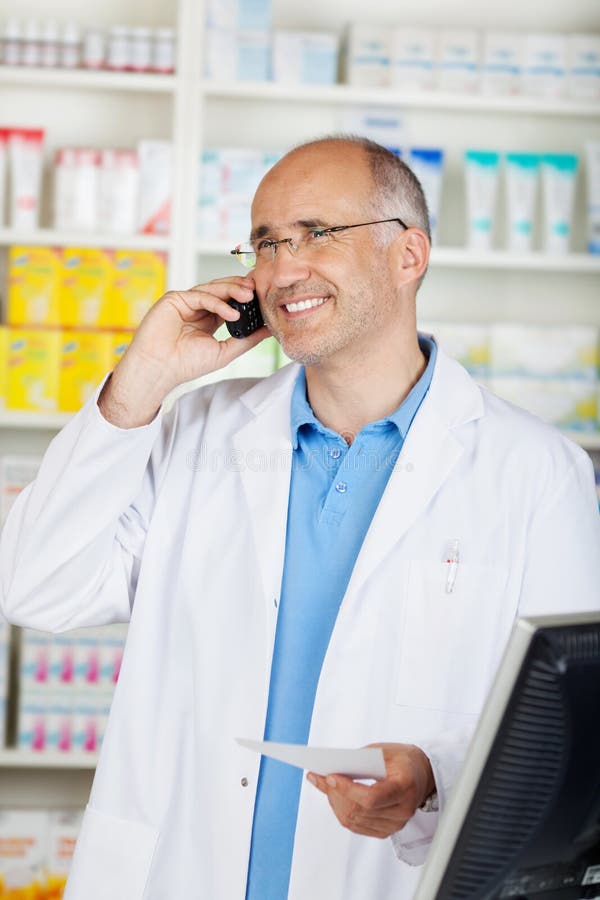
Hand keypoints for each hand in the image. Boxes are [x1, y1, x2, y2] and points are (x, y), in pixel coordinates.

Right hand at [99, 275, 268, 426]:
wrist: (159, 369)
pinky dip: (218, 303)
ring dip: (233, 290)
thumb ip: (246, 339)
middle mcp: (197, 308)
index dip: (246, 297)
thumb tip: (269, 330)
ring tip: (250, 296)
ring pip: (213, 289)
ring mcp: (185, 302)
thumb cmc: (186, 364)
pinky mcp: (175, 299)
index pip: (230, 301)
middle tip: (259, 289)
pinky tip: (232, 313)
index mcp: (208, 319)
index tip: (264, 295)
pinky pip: (201, 296)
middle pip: (223, 291)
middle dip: (241, 288)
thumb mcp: (225, 351)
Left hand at [306, 743, 434, 838]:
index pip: (372, 798)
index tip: (330, 776)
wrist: (421, 773)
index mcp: (405, 787)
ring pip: (354, 821)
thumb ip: (359, 760)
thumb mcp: (383, 751)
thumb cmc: (402, 759)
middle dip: (335, 794)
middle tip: (320, 777)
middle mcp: (402, 810)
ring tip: (324, 784)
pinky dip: (341, 811)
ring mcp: (395, 823)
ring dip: (334, 803)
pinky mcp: (387, 830)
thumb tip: (331, 770)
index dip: (348, 789)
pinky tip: (334, 797)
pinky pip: (357, 826)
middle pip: (359, 810)